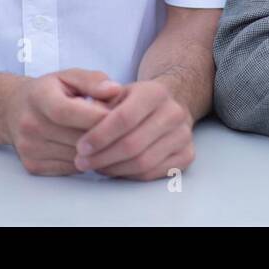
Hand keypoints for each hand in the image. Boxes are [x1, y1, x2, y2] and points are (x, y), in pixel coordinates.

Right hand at [2, 69, 116, 175]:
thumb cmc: (49, 91)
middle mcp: (30, 125)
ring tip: (106, 137)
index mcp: (39, 97)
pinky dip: (85, 160)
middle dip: (103, 135)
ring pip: (76, 157)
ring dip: (97, 150)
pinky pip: (70, 169)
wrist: (14, 109)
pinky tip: (90, 148)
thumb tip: (115, 90)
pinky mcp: (33, 166)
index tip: (118, 115)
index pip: (67, 111)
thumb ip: (93, 81)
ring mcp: (29, 148)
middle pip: (75, 138)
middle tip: (119, 128)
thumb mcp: (69, 76)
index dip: (96, 116)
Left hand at [74, 78, 194, 179]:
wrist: (169, 104)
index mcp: (155, 92)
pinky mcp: (187, 155)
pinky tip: (114, 170)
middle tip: (81, 162)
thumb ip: (100, 104)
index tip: (81, 147)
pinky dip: (129, 176)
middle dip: (102, 157)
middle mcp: (174, 112)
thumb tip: (83, 121)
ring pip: (143, 163)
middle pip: (133, 144)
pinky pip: (153, 173)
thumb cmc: (135, 101)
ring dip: (113, 169)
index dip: (100, 136)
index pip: (124, 118)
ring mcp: (183, 135)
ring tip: (95, 166)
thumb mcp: (117, 92)